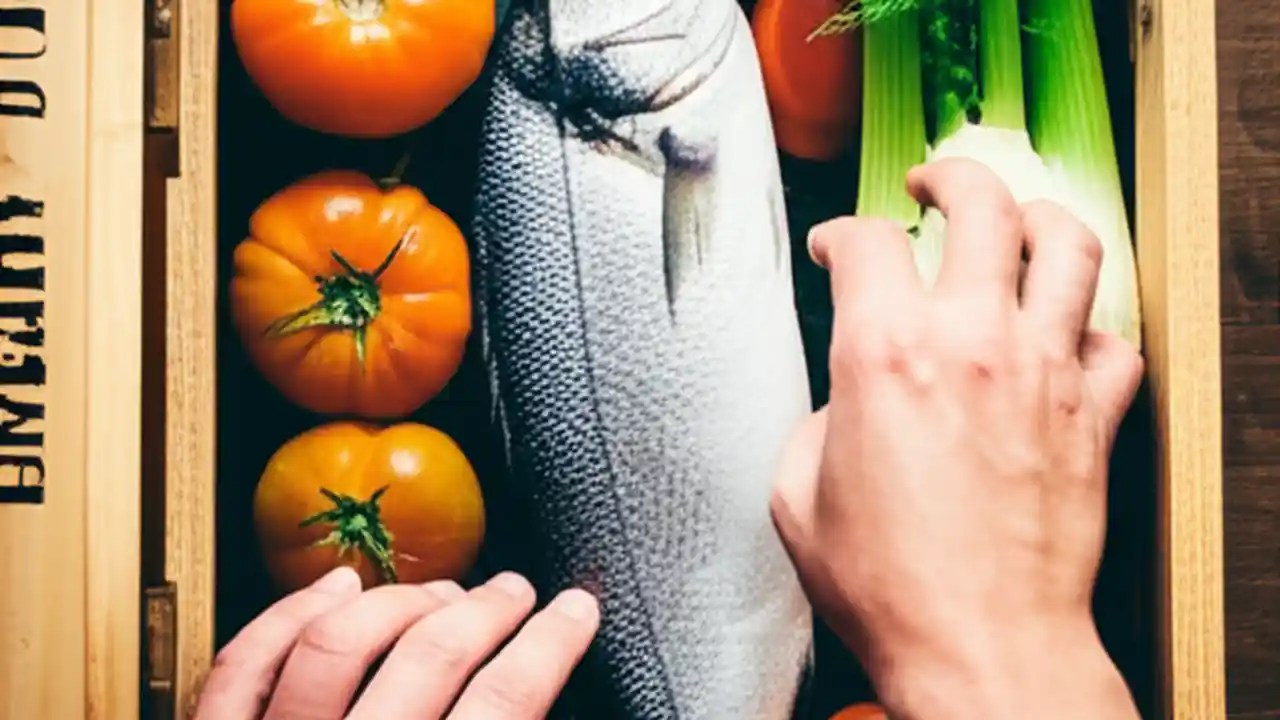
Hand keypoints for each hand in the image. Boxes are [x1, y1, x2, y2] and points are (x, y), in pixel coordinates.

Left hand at [193, 568, 599, 719]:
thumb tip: (542, 692)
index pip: (502, 707)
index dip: (551, 647)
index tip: (577, 613)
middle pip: (428, 661)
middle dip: (488, 612)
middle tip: (515, 591)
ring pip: (338, 643)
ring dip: (402, 603)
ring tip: (442, 591)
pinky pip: (242, 665)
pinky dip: (288, 614)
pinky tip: (336, 586)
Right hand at [771, 159, 1143, 719]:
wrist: (981, 645)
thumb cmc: (891, 585)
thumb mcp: (798, 496)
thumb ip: (815, 420)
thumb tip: (842, 399)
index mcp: (884, 354)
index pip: (865, 241)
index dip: (839, 232)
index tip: (834, 246)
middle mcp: (972, 343)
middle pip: (980, 204)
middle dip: (948, 176)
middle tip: (930, 184)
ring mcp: (1043, 372)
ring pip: (1068, 244)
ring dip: (1036, 218)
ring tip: (1014, 223)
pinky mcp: (1093, 414)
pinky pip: (1114, 339)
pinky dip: (1089, 325)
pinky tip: (1063, 336)